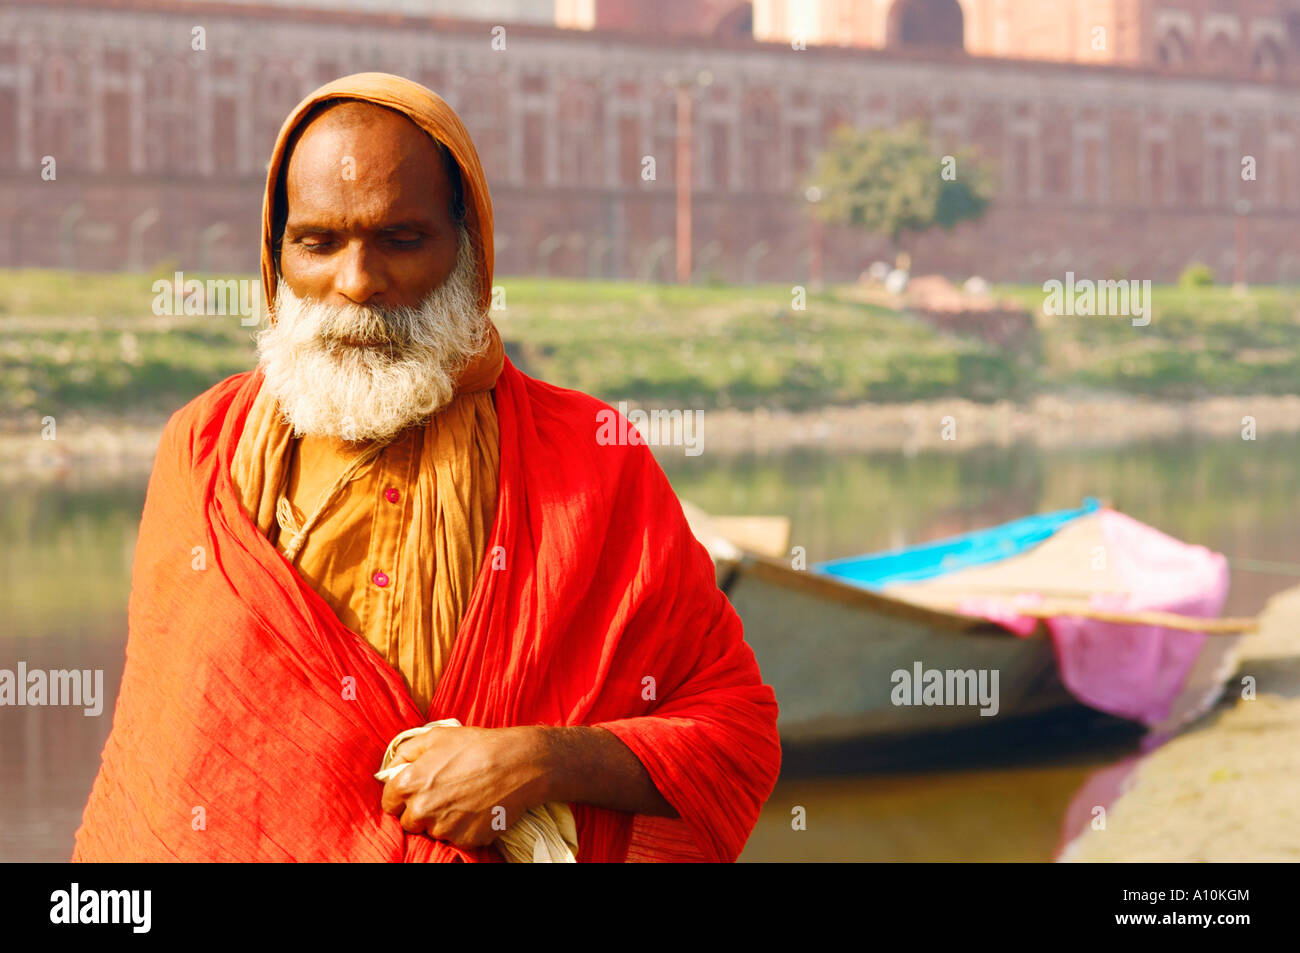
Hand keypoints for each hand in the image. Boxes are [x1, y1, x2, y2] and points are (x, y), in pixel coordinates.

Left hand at [379, 725, 550, 847]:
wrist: (519, 764)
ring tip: (464, 797)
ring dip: (442, 820)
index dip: (401, 795)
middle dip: (421, 810)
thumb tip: (390, 769)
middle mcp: (422, 810)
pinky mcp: (465, 840)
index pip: (389, 803)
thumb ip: (406, 751)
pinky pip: (455, 838)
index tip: (417, 789)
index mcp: (410, 783)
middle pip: (409, 822)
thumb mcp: (437, 736)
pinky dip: (463, 827)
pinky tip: (475, 807)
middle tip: (443, 792)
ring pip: (433, 831)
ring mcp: (444, 827)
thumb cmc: (477, 745)